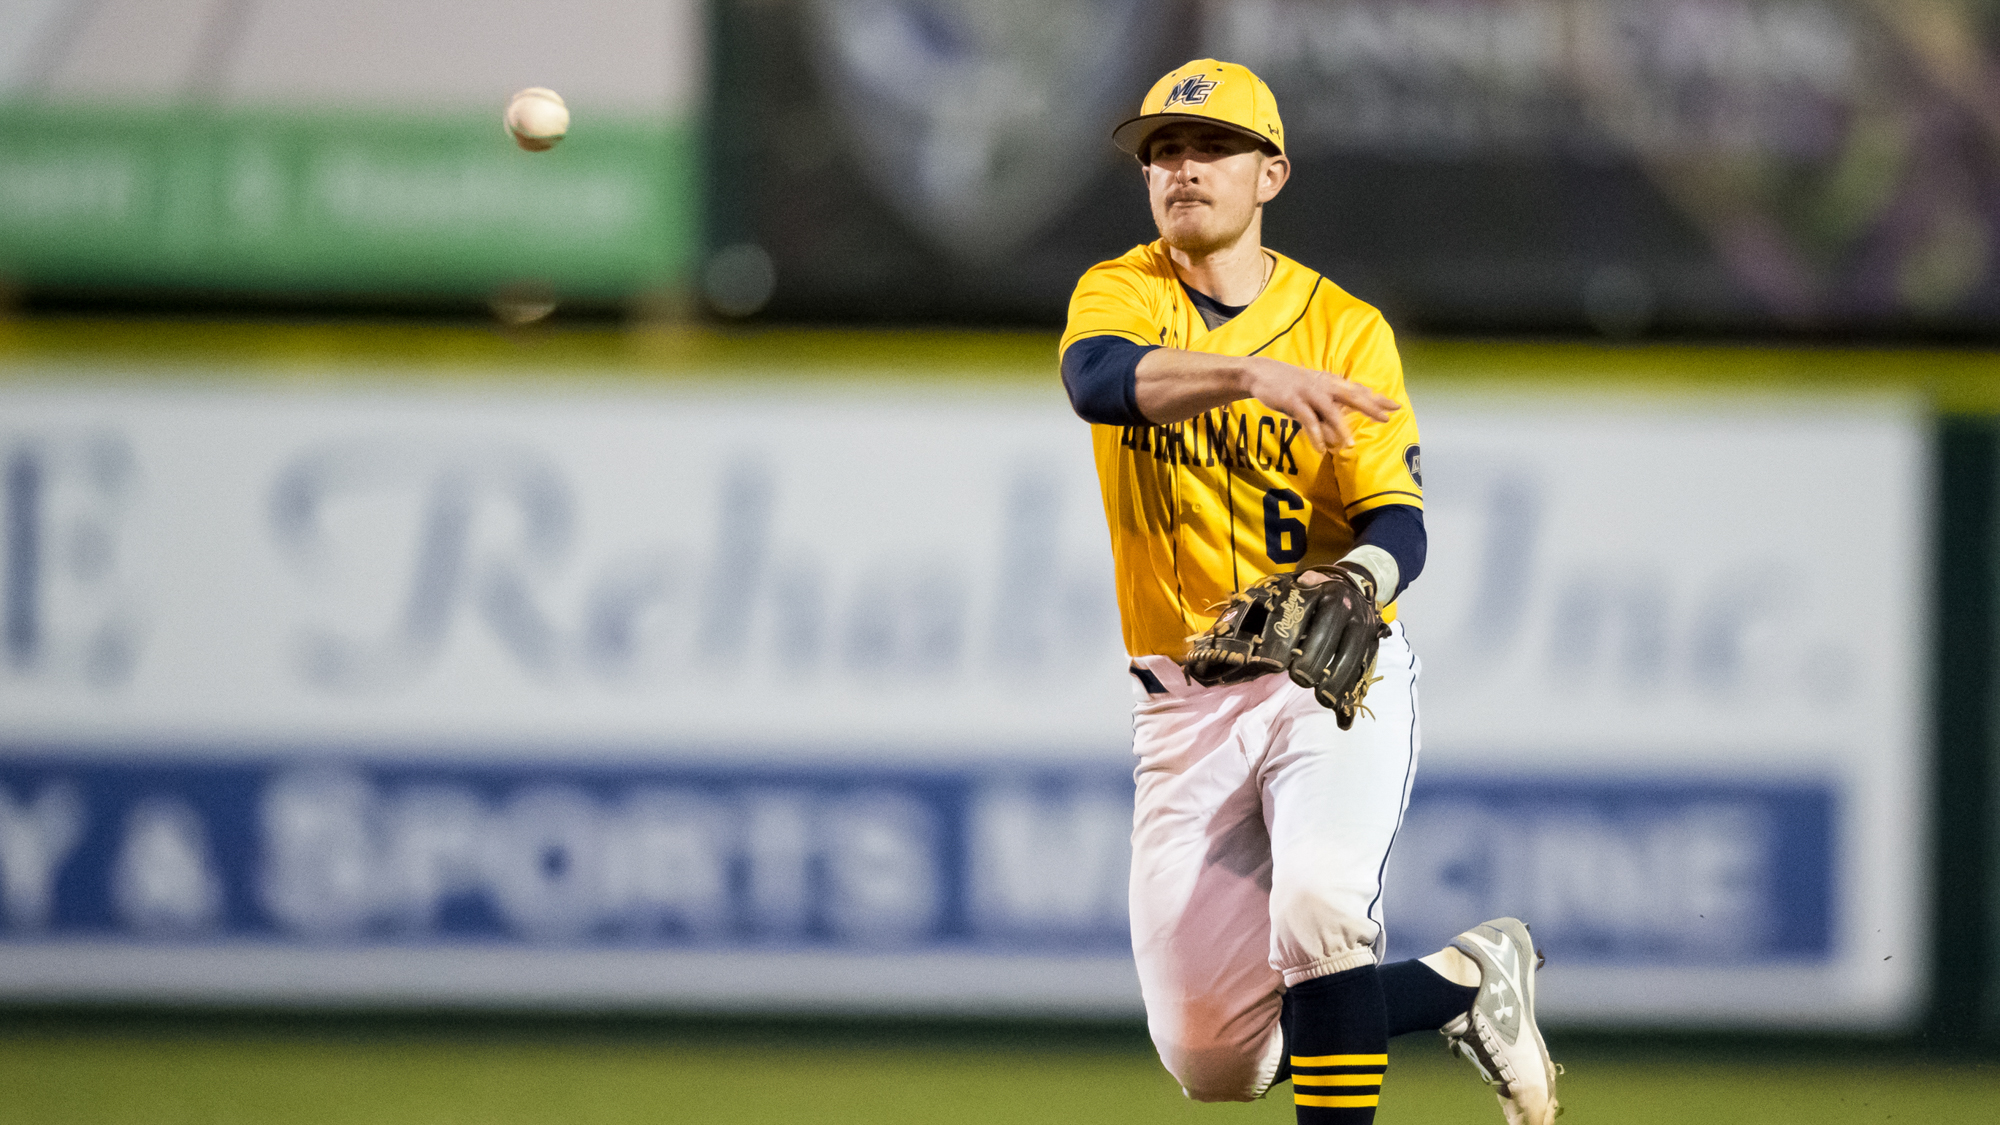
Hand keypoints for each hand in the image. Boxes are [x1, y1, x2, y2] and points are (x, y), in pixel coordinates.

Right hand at [1239, 357, 1398, 451]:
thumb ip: (1331, 403)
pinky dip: (1315, 435)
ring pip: (1330, 411)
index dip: (1377, 398)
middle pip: (1352, 397)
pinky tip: (1321, 449)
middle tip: (1385, 419)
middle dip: (1370, 407)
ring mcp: (1309, 393)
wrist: (1263, 373)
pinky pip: (1307, 420)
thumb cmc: (1292, 384)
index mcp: (1331, 383)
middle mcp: (1324, 386)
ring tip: (1350, 445)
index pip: (1359, 390)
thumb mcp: (1315, 389)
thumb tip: (1344, 420)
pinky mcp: (1294, 401)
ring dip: (1340, 429)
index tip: (1396, 406)